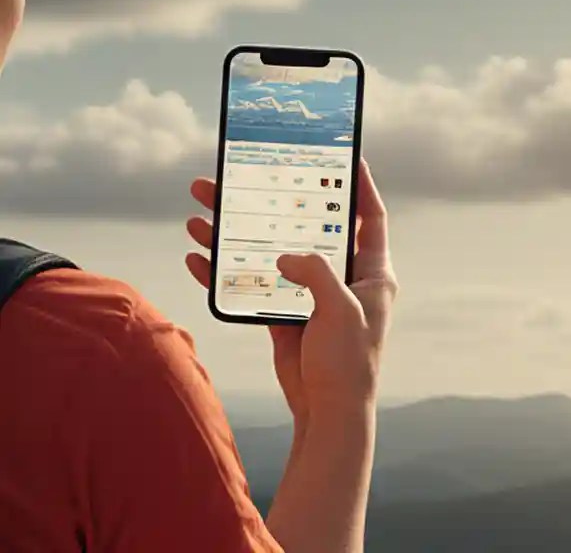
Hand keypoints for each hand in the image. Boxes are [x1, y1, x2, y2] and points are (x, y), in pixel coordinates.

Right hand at [185, 158, 398, 419]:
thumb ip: (318, 274)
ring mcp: (312, 294)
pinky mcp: (285, 314)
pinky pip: (252, 283)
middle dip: (273, 202)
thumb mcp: (340, 310)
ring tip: (202, 208)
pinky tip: (198, 257)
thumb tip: (285, 256)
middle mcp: (344, 277)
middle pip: (305, 226)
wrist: (329, 412)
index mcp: (372, 272)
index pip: (370, 217)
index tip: (344, 158)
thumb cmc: (348, 362)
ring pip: (271, 250)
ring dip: (236, 232)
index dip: (360, 186)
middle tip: (238, 178)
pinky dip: (225, 271)